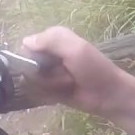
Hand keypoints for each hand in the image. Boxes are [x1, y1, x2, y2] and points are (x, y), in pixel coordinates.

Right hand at [20, 27, 134, 122]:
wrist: (109, 95)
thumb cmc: (94, 68)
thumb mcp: (76, 48)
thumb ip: (51, 40)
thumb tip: (25, 41)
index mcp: (55, 39)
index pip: (27, 46)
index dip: (31, 56)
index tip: (44, 63)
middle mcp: (49, 55)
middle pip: (26, 65)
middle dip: (42, 73)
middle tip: (63, 74)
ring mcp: (49, 74)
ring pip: (31, 80)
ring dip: (48, 84)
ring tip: (66, 84)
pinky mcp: (50, 90)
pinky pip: (37, 92)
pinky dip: (48, 94)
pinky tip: (62, 94)